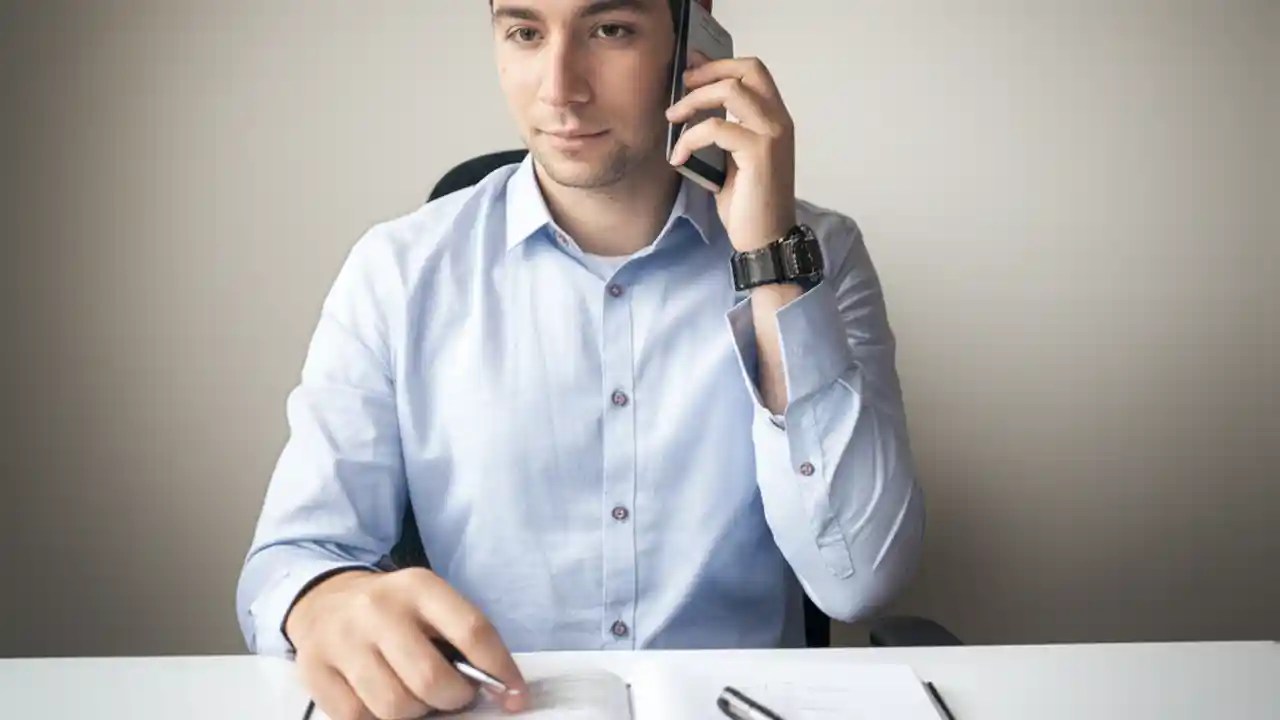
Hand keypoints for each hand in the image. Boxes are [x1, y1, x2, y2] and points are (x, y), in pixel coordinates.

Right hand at [285, 568, 529, 719]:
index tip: (515, 696)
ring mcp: (342, 641)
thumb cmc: (394, 611)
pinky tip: (382, 701)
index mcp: (419, 586)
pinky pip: (358, 719)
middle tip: (454, 697)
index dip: (501, 670)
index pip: (473, 631)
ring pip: (395, 707)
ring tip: (417, 699)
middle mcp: (378, 610)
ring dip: (416, 714)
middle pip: (431, 679)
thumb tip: (500, 690)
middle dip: (454, 700)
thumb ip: (462, 640)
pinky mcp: (314, 670)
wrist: (324, 601)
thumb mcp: (430, 605)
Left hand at [666, 54, 796, 251]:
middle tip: (681, 87)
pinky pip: (716, 128)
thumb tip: (694, 111)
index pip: (754, 71)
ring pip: (731, 91)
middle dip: (708, 72)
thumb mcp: (732, 159)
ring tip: (672, 118)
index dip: (720, 64)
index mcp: (775, 119)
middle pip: (747, 70)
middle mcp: (779, 120)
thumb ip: (722, 132)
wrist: (766, 238)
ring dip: (694, 101)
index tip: (691, 70)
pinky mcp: (759, 151)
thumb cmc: (749, 203)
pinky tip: (679, 158)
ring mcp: (772, 133)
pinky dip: (690, 139)